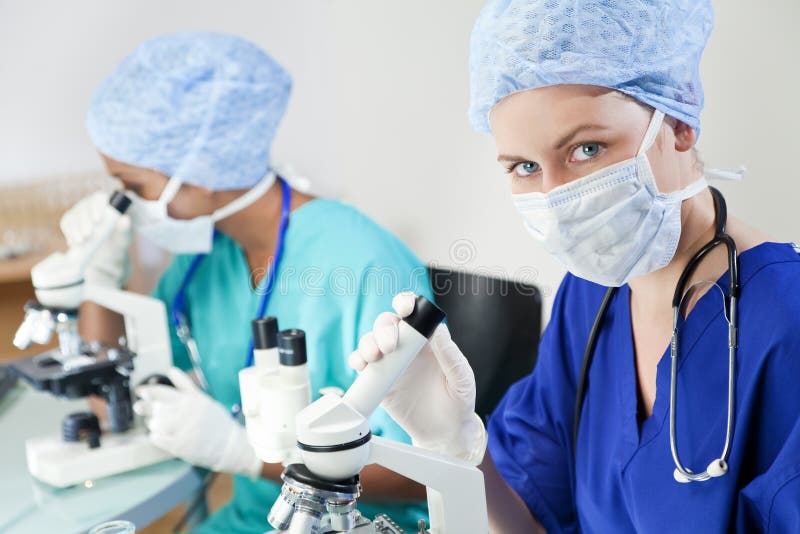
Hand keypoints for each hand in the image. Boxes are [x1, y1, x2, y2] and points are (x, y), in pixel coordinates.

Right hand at [60, 191, 130, 287]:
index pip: (100, 197)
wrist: (104, 264)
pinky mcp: (72, 223)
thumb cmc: (117, 250)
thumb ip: (124, 233)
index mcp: (109, 206)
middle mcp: (94, 207)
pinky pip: (67, 222)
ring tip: (81, 241)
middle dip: (84, 220)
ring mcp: (82, 214)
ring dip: (75, 227)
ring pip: (74, 214)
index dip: (97, 205)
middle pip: (84, 206)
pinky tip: (73, 242)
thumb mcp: (122, 243)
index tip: (97, 220)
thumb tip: (126, 219)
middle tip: (88, 235)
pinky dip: (69, 232)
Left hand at [134, 367, 261, 477]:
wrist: (229, 445)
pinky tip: (158, 436)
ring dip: (153, 423)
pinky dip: (155, 436)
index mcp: (192, 400)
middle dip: (145, 406)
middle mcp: (186, 413)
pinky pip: (157, 439)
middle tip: (139, 406)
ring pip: (155, 423)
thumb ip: (186, 386)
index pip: (164, 392)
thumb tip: (171, 371)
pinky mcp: (179, 445)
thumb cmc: (217, 422)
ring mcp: (182, 429)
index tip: (140, 391)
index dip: (149, 391)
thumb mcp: (204, 399)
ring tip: (156, 424)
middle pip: (157, 407)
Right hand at [349, 292, 486, 463]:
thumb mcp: (461, 376)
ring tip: (375, 356)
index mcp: (427, 340)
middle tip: (390, 346)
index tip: (404, 308)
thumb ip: (449, 354)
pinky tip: (362, 365)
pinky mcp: (378, 381)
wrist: (445, 432)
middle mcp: (406, 347)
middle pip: (387, 325)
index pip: (413, 313)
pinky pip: (362, 365)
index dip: (405, 304)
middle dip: (384, 329)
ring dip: (368, 343)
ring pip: (371, 341)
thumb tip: (438, 330)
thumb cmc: (458, 400)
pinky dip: (357, 360)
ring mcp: (391, 364)